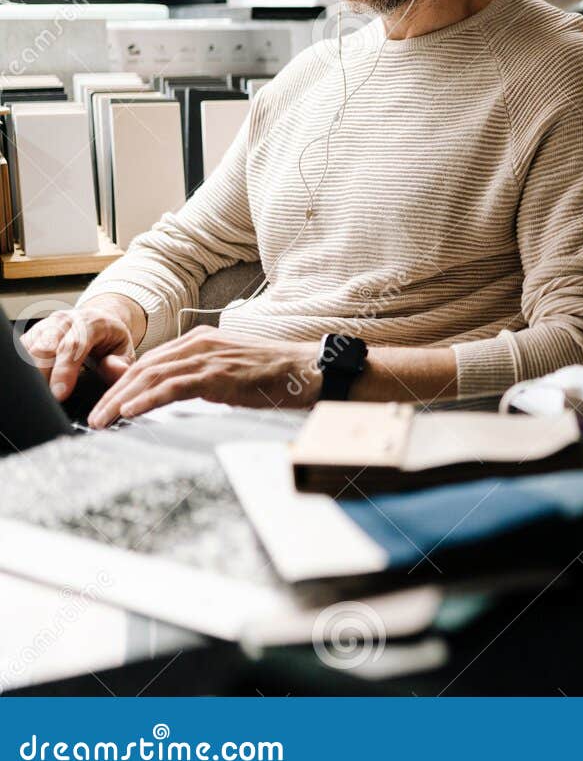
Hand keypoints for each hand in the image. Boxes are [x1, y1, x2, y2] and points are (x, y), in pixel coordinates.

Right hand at [20, 297, 143, 400]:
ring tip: (38, 394)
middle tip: (45, 399)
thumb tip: (116, 370)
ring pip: (29, 349)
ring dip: (30, 373)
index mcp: (91, 323)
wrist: (99, 318)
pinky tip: (30, 383)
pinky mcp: (33, 333)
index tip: (60, 394)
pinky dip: (23, 368)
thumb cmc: (111, 338)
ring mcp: (46, 326)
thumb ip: (121, 362)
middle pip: (45, 347)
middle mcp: (65, 321)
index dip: (64, 371)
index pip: (73, 346)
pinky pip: (21, 350)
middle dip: (42, 375)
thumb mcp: (125, 349)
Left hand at [87, 325, 322, 428]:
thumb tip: (167, 395)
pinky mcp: (219, 373)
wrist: (308, 371)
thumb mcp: (228, 373)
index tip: (107, 406)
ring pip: (153, 376)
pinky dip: (148, 398)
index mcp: (201, 341)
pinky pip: (175, 386)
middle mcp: (200, 343)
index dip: (123, 384)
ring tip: (104, 419)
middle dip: (114, 393)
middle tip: (95, 416)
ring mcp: (209, 356)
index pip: (150, 361)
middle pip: (144, 367)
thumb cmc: (275, 377)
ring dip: (123, 399)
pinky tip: (131, 411)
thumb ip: (198, 378)